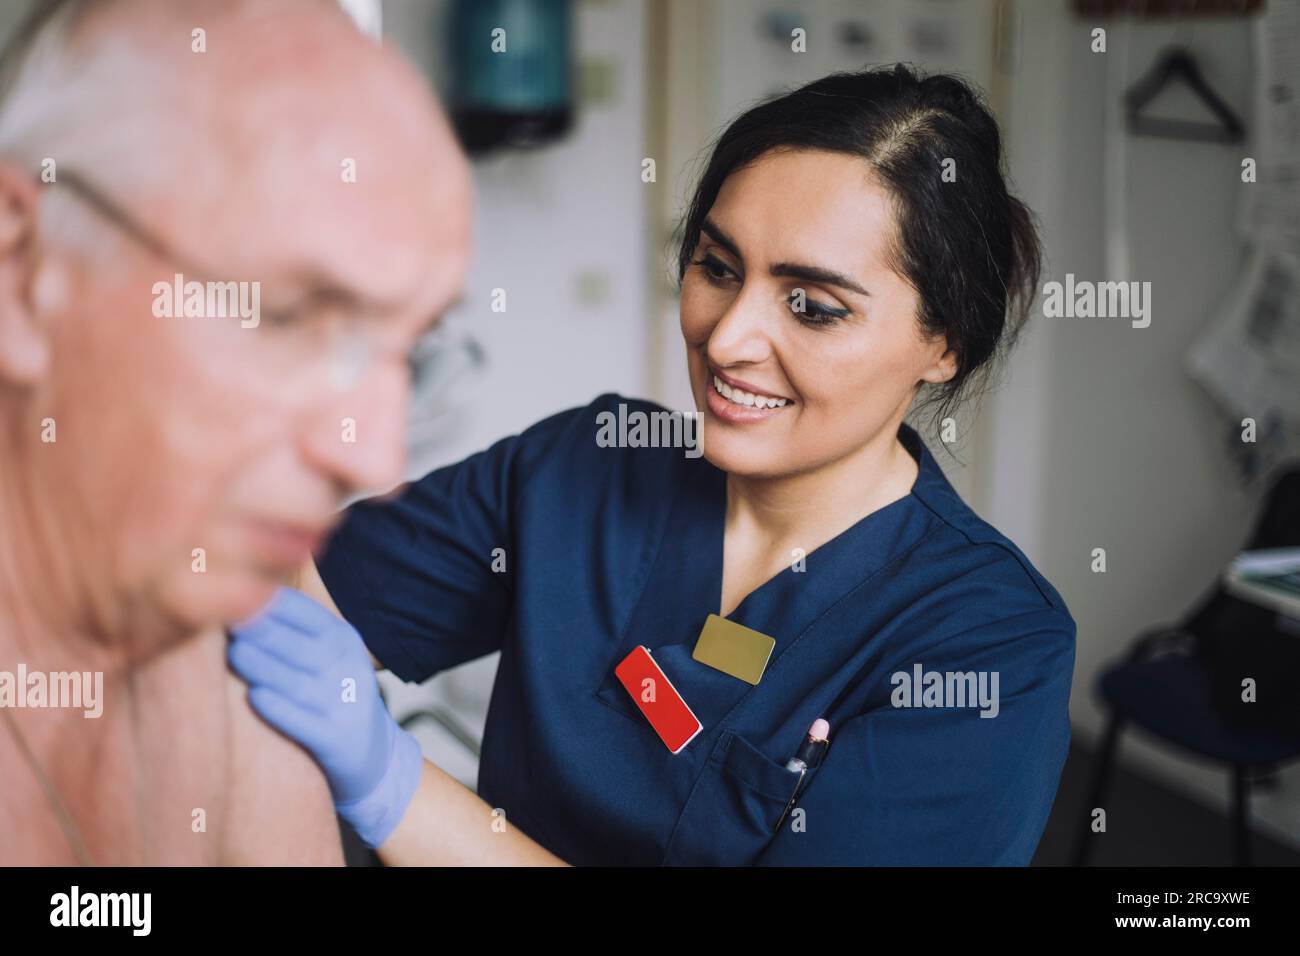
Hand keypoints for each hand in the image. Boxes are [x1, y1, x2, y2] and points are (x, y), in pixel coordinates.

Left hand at [227, 586, 422, 848]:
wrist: (372, 755)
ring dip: (266, 667)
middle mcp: (350, 669)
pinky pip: (305, 723)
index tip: (235, 591)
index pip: (309, 615)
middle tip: (228, 621)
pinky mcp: (337, 741)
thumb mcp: (326, 655)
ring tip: (235, 654)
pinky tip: (255, 697)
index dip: (273, 604)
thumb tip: (237, 599)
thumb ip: (292, 631)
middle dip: (265, 632)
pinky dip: (280, 710)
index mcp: (345, 640)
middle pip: (303, 647)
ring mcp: (346, 706)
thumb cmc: (330, 695)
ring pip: (301, 684)